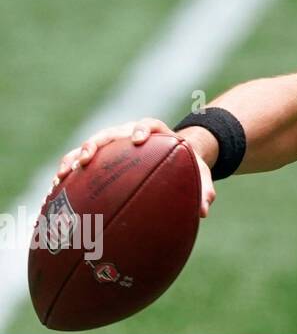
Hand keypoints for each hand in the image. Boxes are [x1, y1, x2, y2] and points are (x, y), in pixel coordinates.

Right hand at [53, 118, 216, 217]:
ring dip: (75, 158)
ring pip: (89, 147)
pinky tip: (54, 191)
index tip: (138, 139)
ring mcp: (112, 145)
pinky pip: (78, 163)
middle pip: (111, 133)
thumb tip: (204, 209)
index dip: (142, 129)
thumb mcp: (198, 173)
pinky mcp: (99, 158)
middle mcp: (129, 134)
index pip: (148, 125)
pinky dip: (67, 174)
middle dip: (97, 143)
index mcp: (156, 132)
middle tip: (88, 157)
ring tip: (64, 174)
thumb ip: (204, 187)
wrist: (170, 157)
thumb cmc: (185, 164)